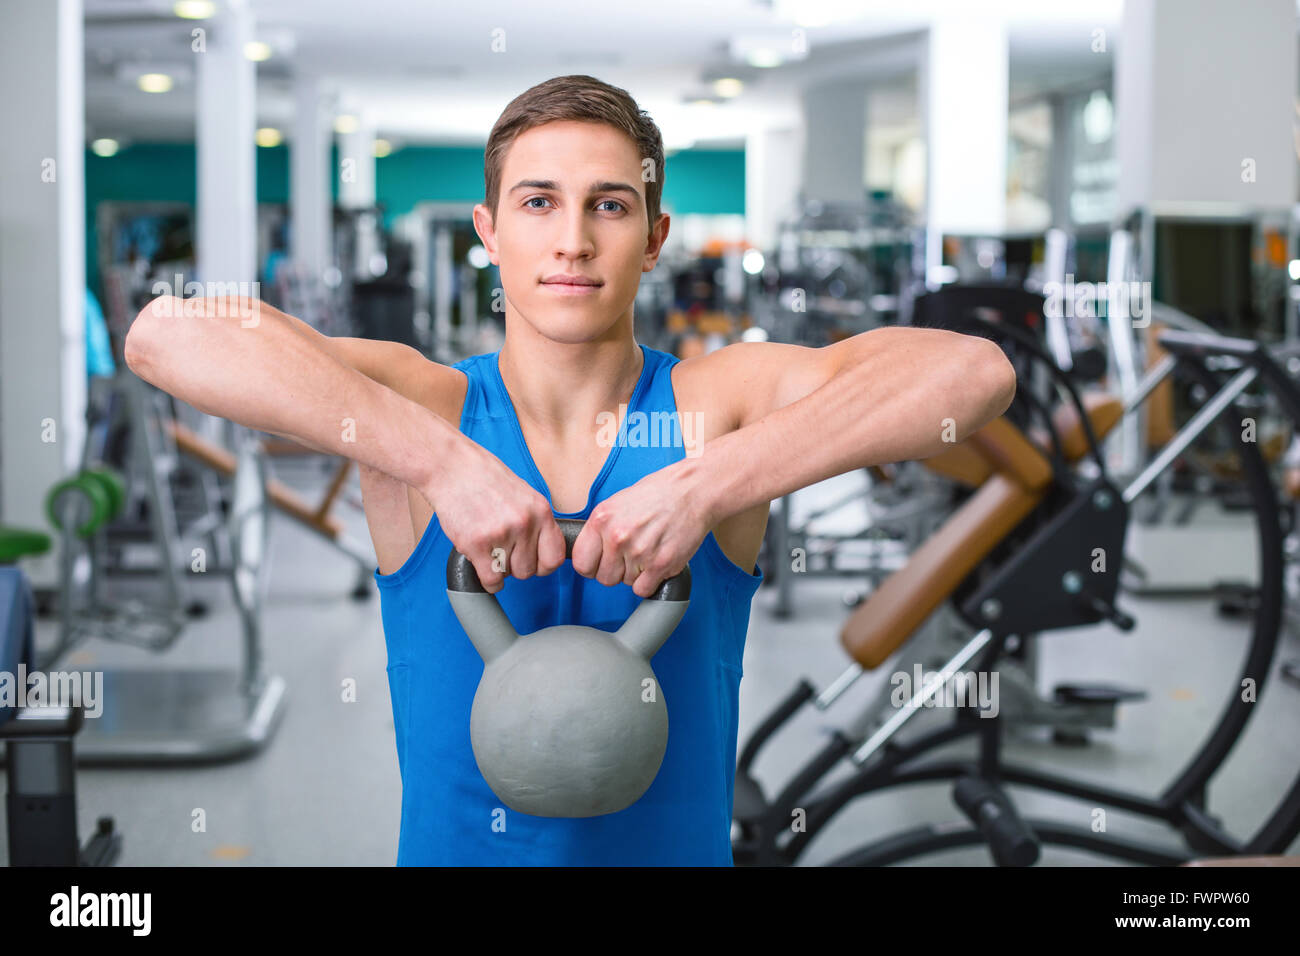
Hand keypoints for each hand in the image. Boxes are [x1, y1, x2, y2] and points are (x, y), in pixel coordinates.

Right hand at [425, 436, 564, 593]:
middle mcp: (524, 523)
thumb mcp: (524, 495)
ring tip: (489, 548)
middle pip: (530, 570)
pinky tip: (481, 563)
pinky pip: (490, 580)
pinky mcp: (477, 544)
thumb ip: (536, 522)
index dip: (543, 565)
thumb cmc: (484, 479)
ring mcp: (501, 534)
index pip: (555, 557)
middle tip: (503, 550)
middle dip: (516, 566)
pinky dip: (486, 579)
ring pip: (509, 575)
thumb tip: (543, 551)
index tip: (533, 562)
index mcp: (540, 510)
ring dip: (498, 568)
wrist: (451, 467)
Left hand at [571, 464, 712, 597]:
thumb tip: (591, 551)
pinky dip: (651, 582)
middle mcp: (617, 537)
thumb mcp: (617, 502)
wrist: (693, 490)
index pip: (581, 563)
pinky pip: (643, 590)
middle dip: (617, 571)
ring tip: (650, 549)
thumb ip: (601, 528)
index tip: (601, 563)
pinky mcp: (660, 564)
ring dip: (637, 573)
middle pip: (604, 578)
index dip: (592, 566)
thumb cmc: (659, 493)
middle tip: (631, 555)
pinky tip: (657, 562)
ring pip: (626, 583)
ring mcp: (638, 552)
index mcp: (601, 519)